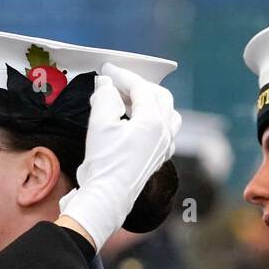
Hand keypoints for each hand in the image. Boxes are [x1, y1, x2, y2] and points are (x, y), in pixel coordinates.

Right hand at [57, 63, 180, 249]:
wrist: (106, 198)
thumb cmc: (104, 163)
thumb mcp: (100, 123)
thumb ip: (105, 96)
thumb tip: (106, 84)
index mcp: (153, 122)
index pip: (141, 88)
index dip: (122, 76)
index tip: (107, 70)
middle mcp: (165, 133)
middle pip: (160, 97)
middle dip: (139, 86)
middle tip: (118, 83)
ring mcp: (164, 148)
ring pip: (168, 114)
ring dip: (151, 103)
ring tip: (131, 102)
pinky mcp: (158, 160)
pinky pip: (165, 132)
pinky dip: (153, 121)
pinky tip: (136, 124)